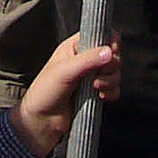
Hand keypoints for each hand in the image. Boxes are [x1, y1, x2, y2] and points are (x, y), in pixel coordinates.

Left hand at [12, 32, 120, 156]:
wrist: (42, 122)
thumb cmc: (45, 92)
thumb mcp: (64, 71)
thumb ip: (87, 60)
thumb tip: (109, 52)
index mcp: (75, 47)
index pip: (100, 35)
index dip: (109, 42)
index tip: (111, 52)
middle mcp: (85, 60)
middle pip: (112, 55)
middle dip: (110, 66)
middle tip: (97, 76)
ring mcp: (91, 77)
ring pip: (114, 73)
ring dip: (110, 81)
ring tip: (96, 88)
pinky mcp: (96, 94)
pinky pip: (114, 89)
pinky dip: (112, 92)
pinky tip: (100, 97)